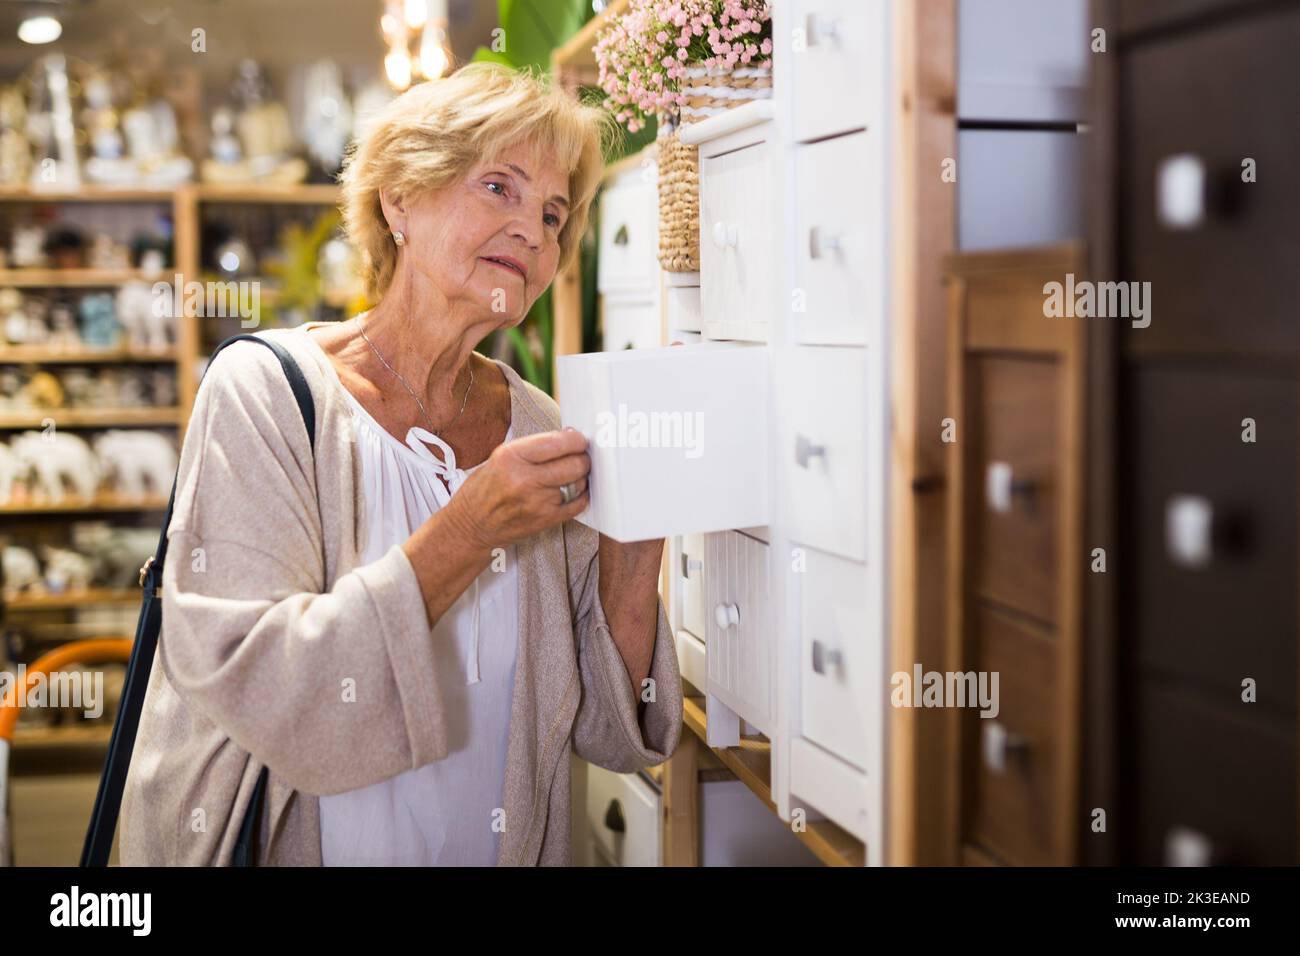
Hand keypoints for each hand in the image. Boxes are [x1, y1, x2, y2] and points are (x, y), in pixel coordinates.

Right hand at [444, 428, 589, 550]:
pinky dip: (581, 496)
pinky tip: (574, 492)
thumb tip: (567, 439)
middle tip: (580, 457)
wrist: (470, 525)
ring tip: (571, 475)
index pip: (559, 442)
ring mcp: (537, 501)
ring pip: (578, 483)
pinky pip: (578, 505)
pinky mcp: (545, 520)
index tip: (579, 440)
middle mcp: (525, 478)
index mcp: (512, 456)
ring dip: (580, 477)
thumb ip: (533, 448)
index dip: (576, 440)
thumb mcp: (501, 457)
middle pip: (575, 463)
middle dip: (583, 458)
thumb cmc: (484, 489)